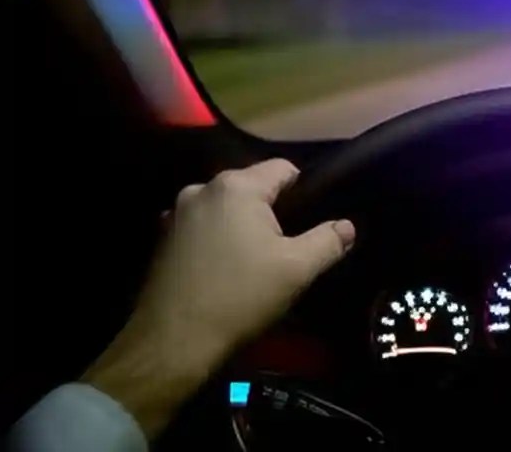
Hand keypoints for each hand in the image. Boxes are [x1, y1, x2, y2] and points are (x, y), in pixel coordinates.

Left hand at [83, 159, 355, 437]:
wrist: (173, 342)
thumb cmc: (241, 296)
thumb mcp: (297, 270)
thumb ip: (328, 241)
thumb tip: (347, 226)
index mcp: (236, 187)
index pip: (284, 169)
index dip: (306, 191)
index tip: (313, 223)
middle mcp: (202, 189)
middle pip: (253, 188)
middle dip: (273, 212)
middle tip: (288, 249)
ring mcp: (177, 214)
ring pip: (227, 209)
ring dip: (243, 227)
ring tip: (257, 262)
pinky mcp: (163, 240)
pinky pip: (204, 228)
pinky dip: (219, 241)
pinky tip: (226, 271)